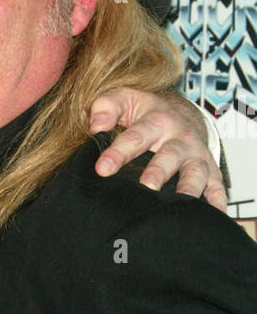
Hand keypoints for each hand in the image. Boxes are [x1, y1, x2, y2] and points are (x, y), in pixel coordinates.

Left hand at [88, 89, 225, 211]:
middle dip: (159, 170)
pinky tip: (212, 214)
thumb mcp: (126, 99)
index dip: (118, 152)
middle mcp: (180, 138)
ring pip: (196, 172)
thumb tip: (96, 126)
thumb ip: (106, 107)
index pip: (136, 137)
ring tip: (179, 201)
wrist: (182, 115)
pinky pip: (217, 187)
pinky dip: (216, 201)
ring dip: (189, 187)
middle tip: (147, 185)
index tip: (102, 169)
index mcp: (157, 121)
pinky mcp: (210, 171)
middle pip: (170, 155)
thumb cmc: (147, 113)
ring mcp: (196, 156)